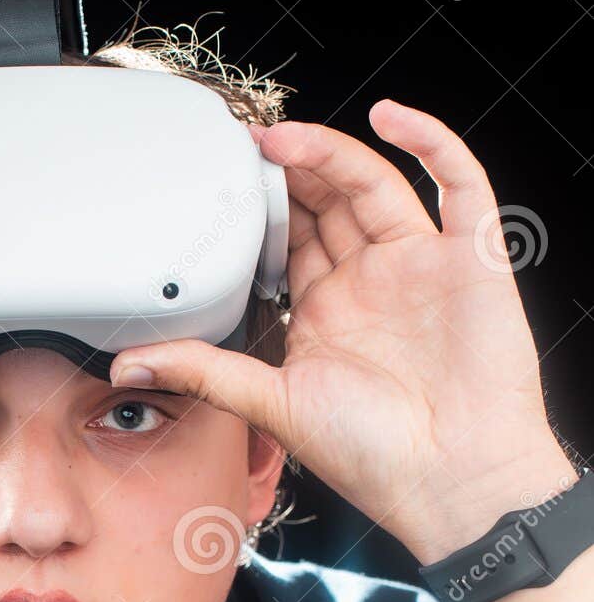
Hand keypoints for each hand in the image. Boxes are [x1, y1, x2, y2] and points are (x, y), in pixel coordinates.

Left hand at [110, 100, 571, 563]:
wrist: (454, 484)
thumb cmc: (375, 457)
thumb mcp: (273, 404)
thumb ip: (204, 372)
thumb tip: (128, 365)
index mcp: (326, 312)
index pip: (289, 241)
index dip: (261, 207)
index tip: (223, 180)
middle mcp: (373, 282)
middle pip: (329, 203)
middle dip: (289, 173)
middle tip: (246, 149)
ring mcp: (423, 266)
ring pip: (376, 185)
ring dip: (331, 154)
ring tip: (283, 139)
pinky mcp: (474, 260)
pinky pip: (460, 184)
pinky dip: (432, 142)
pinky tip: (391, 117)